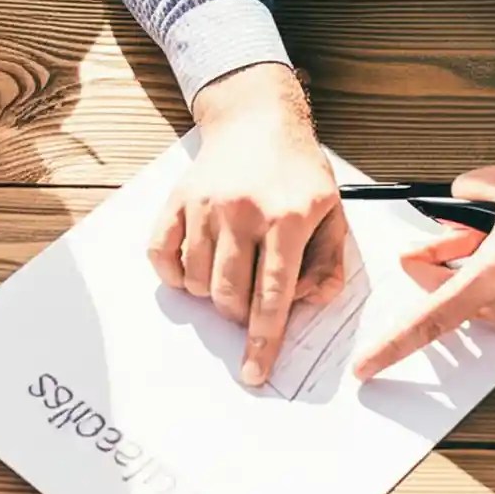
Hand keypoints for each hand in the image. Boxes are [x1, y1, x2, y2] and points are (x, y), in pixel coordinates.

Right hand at [149, 63, 348, 386]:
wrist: (258, 120)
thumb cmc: (298, 173)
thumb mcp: (332, 212)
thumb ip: (329, 262)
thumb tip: (311, 303)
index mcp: (287, 218)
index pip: (273, 295)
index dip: (263, 340)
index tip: (254, 373)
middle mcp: (243, 211)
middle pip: (229, 295)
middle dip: (238, 314)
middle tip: (249, 300)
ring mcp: (205, 204)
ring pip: (195, 281)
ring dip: (209, 294)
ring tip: (228, 273)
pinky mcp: (178, 199)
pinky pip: (161, 256)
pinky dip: (174, 275)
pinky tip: (194, 266)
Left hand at [351, 154, 494, 379]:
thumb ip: (462, 194)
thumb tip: (449, 205)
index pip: (431, 318)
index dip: (393, 345)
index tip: (365, 367)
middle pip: (443, 295)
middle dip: (435, 262)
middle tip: (447, 232)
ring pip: (465, 295)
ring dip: (461, 266)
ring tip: (478, 232)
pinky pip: (489, 296)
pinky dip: (483, 273)